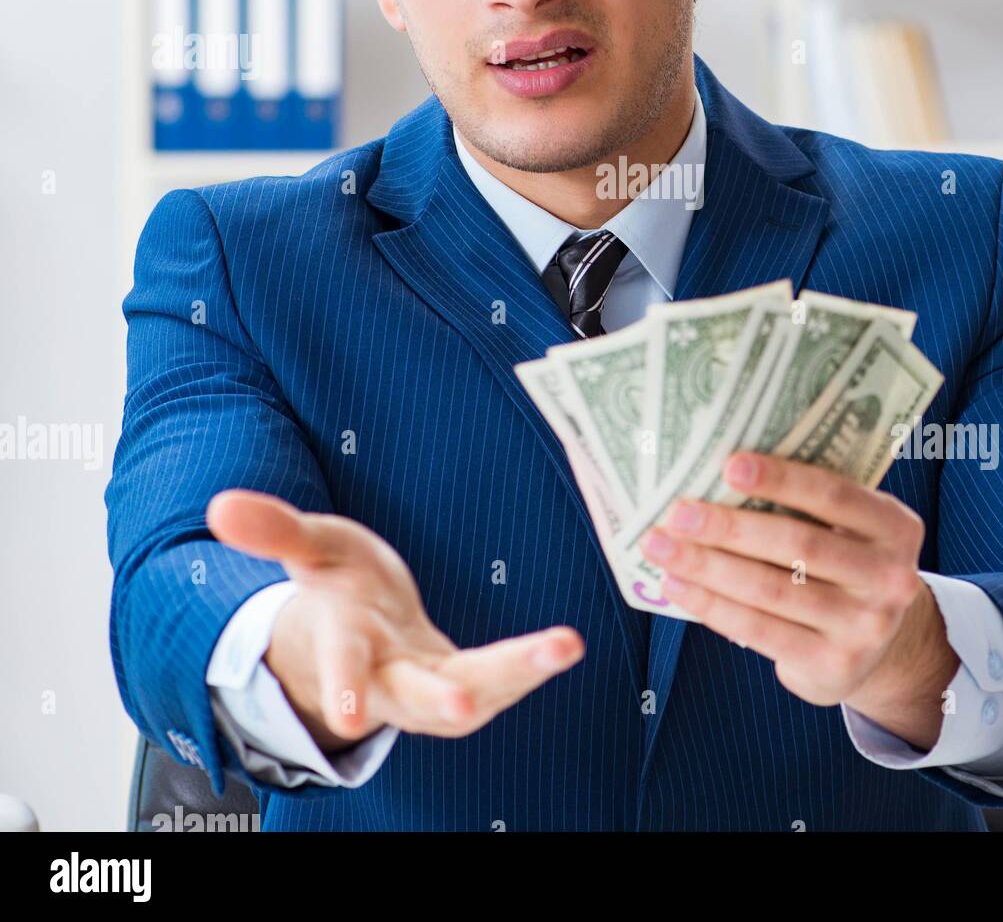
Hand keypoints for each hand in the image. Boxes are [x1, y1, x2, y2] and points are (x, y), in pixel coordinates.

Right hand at [207, 490, 583, 753]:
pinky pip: (499, 682)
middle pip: (413, 696)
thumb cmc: (336, 587)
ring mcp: (427, 685)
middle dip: (439, 700)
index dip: (342, 685)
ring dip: (515, 675)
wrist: (361, 636)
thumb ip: (273, 530)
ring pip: (470, 695)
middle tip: (464, 704)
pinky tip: (564, 646)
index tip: (345, 713)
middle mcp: (386, 676)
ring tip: (562, 647)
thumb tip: (221, 505)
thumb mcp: (309, 548)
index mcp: (343, 641)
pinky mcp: (462, 681)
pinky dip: (529, 666)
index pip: (341, 663)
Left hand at [637, 453, 957, 748]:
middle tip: (676, 511)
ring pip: (771, 590)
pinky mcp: (832, 665)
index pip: (834, 495)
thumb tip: (717, 474)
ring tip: (661, 547)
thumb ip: (810, 505)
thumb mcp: (852, 529)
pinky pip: (759, 630)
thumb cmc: (845, 564)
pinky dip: (711, 605)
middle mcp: (890, 577)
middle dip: (729, 526)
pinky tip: (677, 585)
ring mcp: (864, 627)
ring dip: (707, 566)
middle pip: (797, 544)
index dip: (781, 478)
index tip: (728, 465)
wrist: (881, 647)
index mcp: (895, 527)